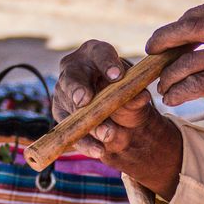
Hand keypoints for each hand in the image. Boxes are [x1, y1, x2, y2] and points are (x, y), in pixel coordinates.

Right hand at [53, 39, 181, 199]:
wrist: (119, 112)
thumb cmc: (124, 91)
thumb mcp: (133, 92)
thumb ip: (135, 93)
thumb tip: (141, 96)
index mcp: (95, 54)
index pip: (99, 53)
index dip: (106, 63)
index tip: (117, 76)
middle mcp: (74, 69)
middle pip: (73, 79)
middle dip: (78, 90)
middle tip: (84, 101)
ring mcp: (64, 92)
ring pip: (71, 107)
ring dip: (87, 122)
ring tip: (107, 134)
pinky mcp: (61, 115)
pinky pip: (70, 130)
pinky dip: (86, 142)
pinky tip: (98, 150)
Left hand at [146, 0, 203, 125]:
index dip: (186, 23)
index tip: (175, 35)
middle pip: (189, 26)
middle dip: (165, 39)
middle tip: (151, 50)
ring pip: (188, 59)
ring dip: (170, 75)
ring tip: (162, 86)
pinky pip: (196, 83)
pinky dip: (180, 92)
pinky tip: (173, 99)